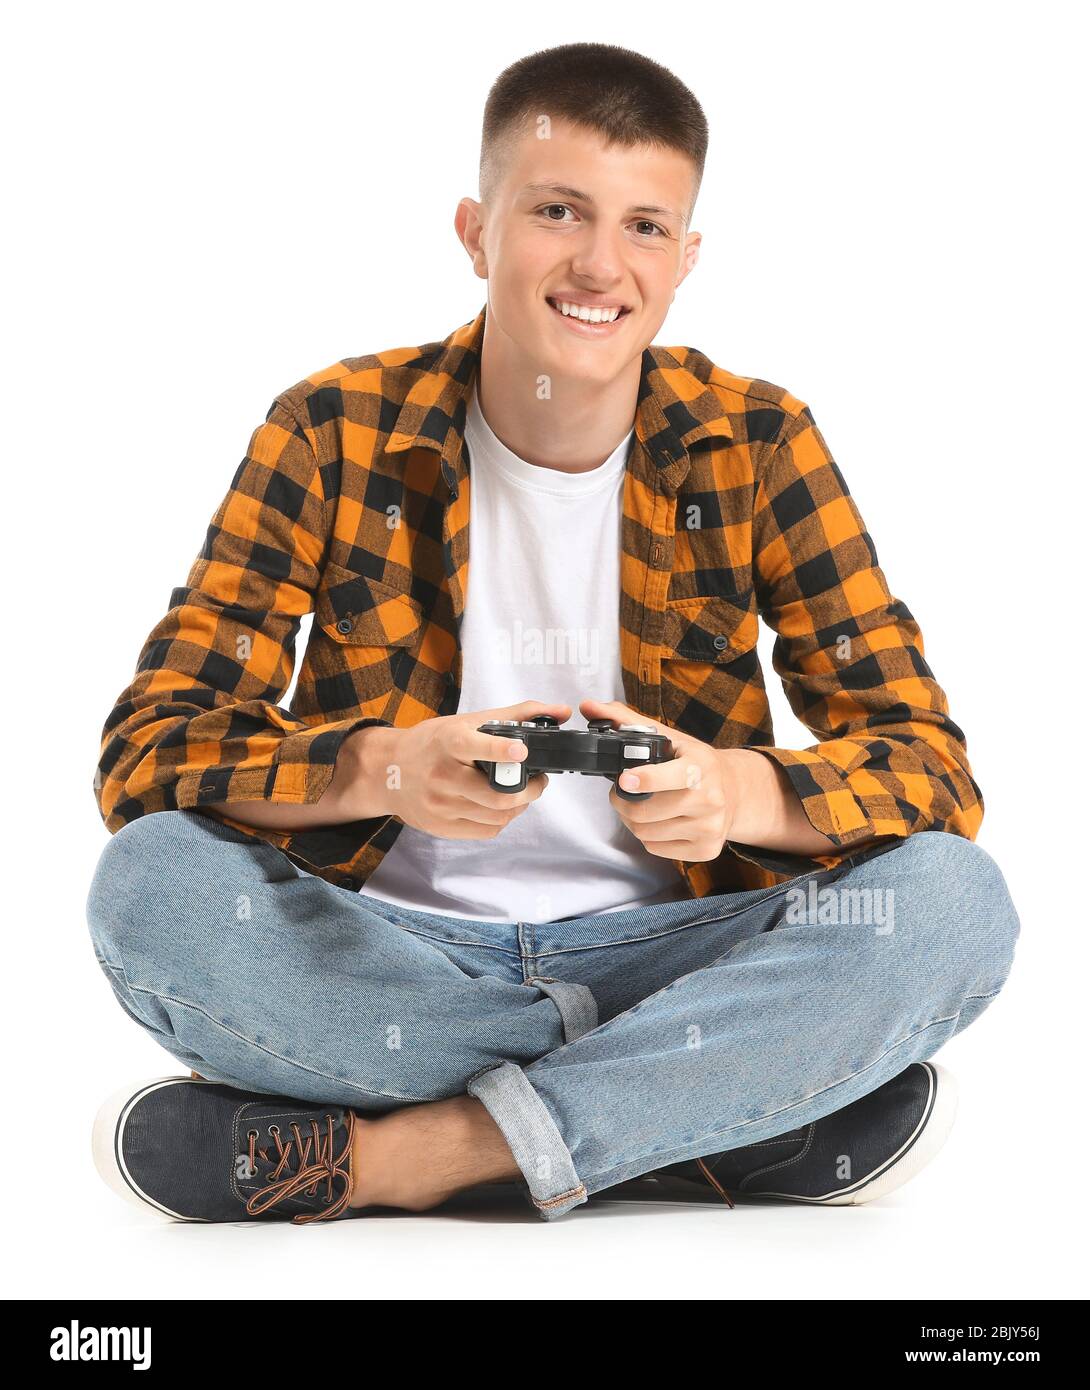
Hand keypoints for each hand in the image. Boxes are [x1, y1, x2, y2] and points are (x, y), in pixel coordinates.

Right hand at [347, 700, 571, 839]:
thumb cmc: (433, 743)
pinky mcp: (441, 827)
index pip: (475, 748)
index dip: (501, 751)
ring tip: (522, 793)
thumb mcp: (468, 721)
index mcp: (449, 743)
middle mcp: (442, 776)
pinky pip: (486, 831)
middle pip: (498, 795)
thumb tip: (561, 711)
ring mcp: (440, 806)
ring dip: (520, 806)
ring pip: (497, 816)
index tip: (522, 750)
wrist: (387, 772)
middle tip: (539, 781)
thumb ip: (517, 714)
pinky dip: (502, 820)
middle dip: (530, 790)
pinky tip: (501, 806)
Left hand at [579, 697, 742, 861]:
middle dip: (622, 803)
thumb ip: (625, 721)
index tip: (624, 780)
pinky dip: (649, 837)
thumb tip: (588, 706)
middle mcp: (710, 798)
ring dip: (633, 821)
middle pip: (645, 812)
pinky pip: (657, 849)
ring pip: (646, 834)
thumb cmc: (693, 762)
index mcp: (701, 764)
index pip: (671, 777)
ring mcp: (710, 827)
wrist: (732, 791)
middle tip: (621, 793)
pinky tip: (657, 822)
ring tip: (638, 806)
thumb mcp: (668, 737)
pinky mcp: (707, 850)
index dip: (643, 780)